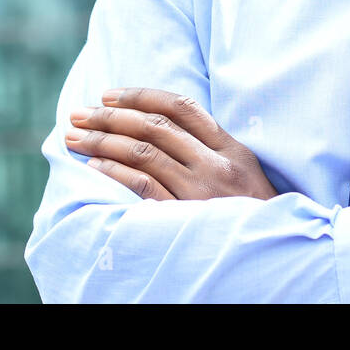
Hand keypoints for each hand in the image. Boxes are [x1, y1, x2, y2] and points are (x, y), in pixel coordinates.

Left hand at [64, 87, 277, 201]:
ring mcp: (200, 190)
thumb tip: (161, 125)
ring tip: (75, 137)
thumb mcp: (244, 171)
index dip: (140, 95)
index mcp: (230, 148)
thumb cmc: (254, 212)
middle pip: (154, 126)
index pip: (180, 107)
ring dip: (103, 141)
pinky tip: (94, 166)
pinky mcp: (185, 216)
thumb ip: (211, 147)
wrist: (274, 254)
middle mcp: (215, 164)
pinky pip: (144, 186)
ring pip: (144, 152)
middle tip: (79, 113)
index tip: (109, 94)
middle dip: (110, 116)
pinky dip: (116, 172)